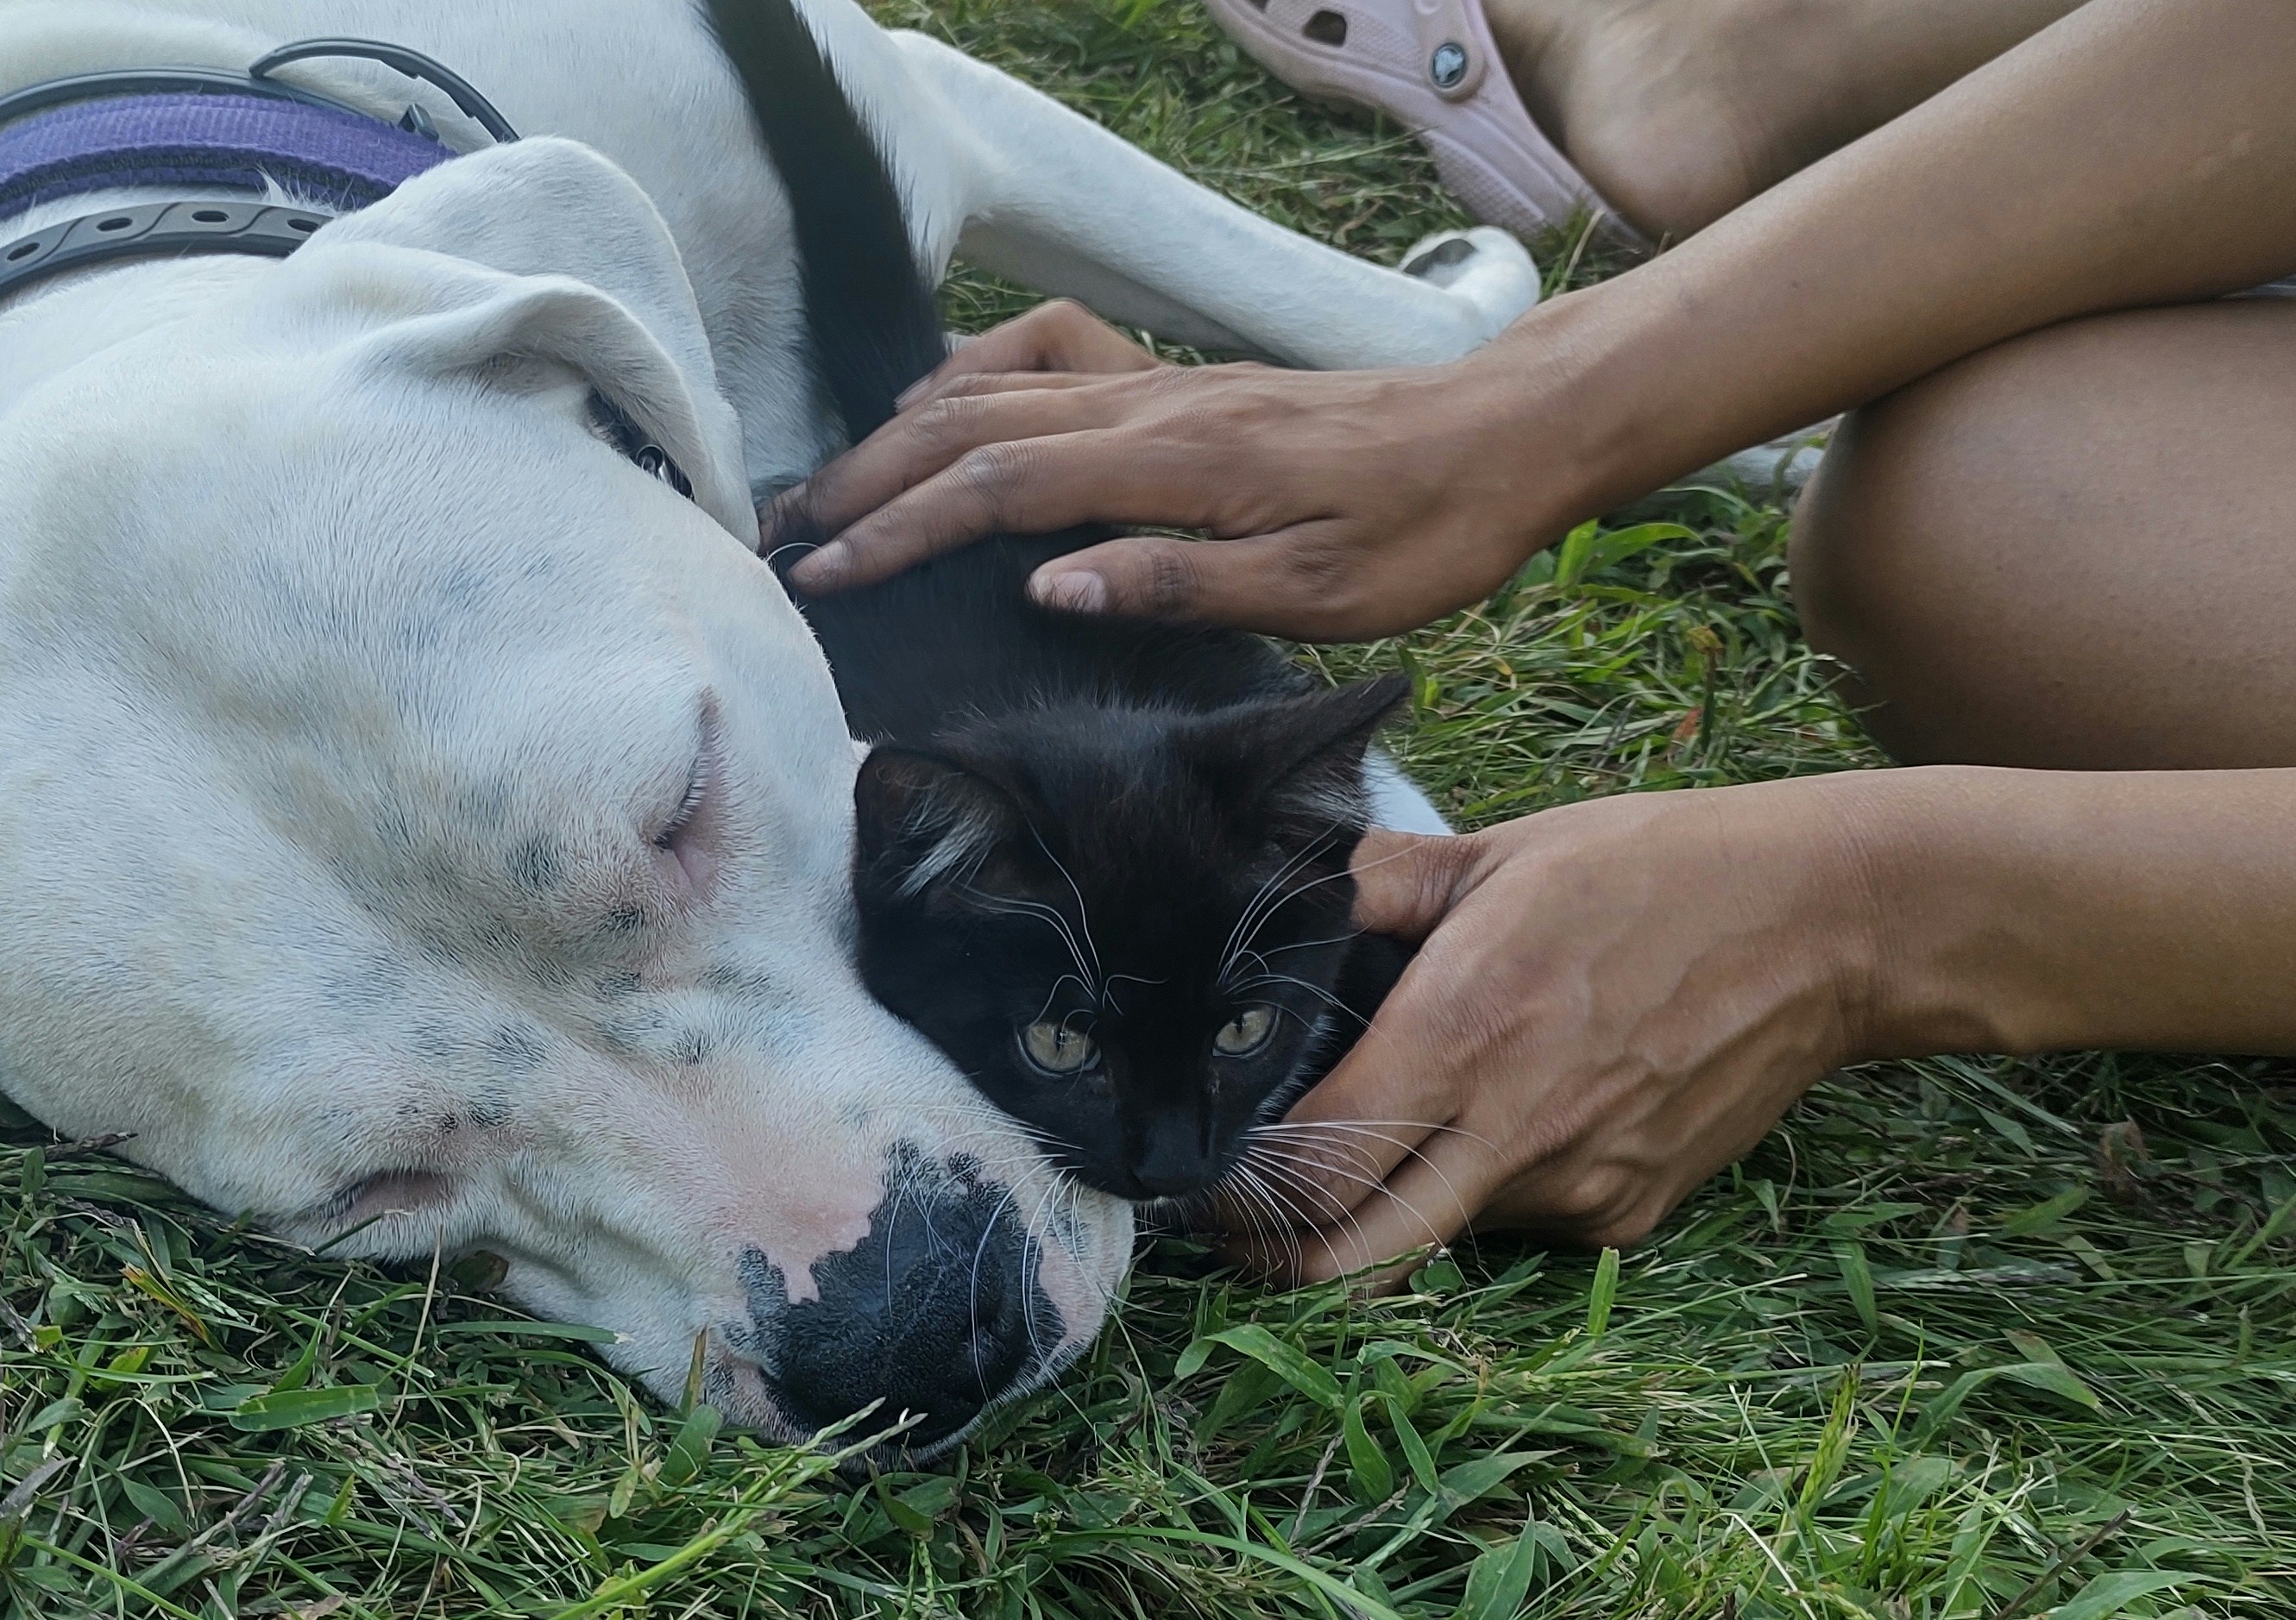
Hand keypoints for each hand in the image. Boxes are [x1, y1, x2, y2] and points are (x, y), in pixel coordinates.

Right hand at [770, 299, 1595, 640]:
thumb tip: (1042, 584)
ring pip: (998, 385)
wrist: (1507, 435)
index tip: (826, 577)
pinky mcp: (1181, 380)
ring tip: (834, 489)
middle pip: (970, 426)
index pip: (1000, 489)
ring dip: (901, 433)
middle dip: (866, 483)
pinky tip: (945, 409)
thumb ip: (1174, 583)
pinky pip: (1051, 351)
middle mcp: (1154, 403)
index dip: (901, 532)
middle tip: (789, 541)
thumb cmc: (1427, 530)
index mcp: (1178, 462)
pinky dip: (977, 373)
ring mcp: (1163, 380)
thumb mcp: (1317, 592)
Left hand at [1222, 786, 1895, 1280]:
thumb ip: (1374, 882)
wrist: (1831, 924)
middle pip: (1352, 1262)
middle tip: (1238, 1225)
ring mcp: (1577, 1186)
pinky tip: (1515, 1114)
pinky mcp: (1631, 1213)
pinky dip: (1491, 1190)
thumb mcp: (1500, 850)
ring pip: (1439, 1235)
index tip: (1200, 1172)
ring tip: (1397, 1131)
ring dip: (1396, 1205)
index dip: (1236, 1184)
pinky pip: (1525, 1223)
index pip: (1308, 1161)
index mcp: (1458, 1036)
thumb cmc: (1658, 870)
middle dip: (1276, 1259)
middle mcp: (1510, 1132)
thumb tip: (1277, 882)